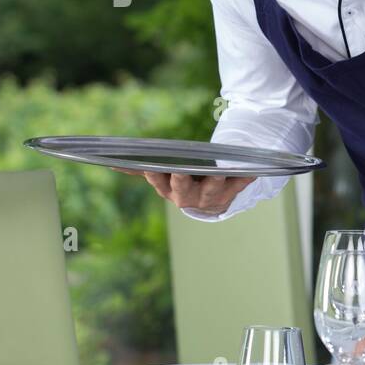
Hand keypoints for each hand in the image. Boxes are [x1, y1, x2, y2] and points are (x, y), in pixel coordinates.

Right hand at [113, 168, 254, 214]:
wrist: (213, 201)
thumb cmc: (186, 183)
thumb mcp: (164, 179)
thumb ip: (141, 170)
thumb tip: (113, 163)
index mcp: (170, 191)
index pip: (159, 183)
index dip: (156, 177)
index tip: (151, 168)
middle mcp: (189, 198)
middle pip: (183, 190)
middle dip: (182, 181)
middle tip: (181, 171)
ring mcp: (210, 198)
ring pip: (213, 189)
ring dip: (215, 181)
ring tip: (219, 172)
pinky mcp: (230, 195)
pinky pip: (238, 185)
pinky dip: (244, 179)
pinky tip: (251, 173)